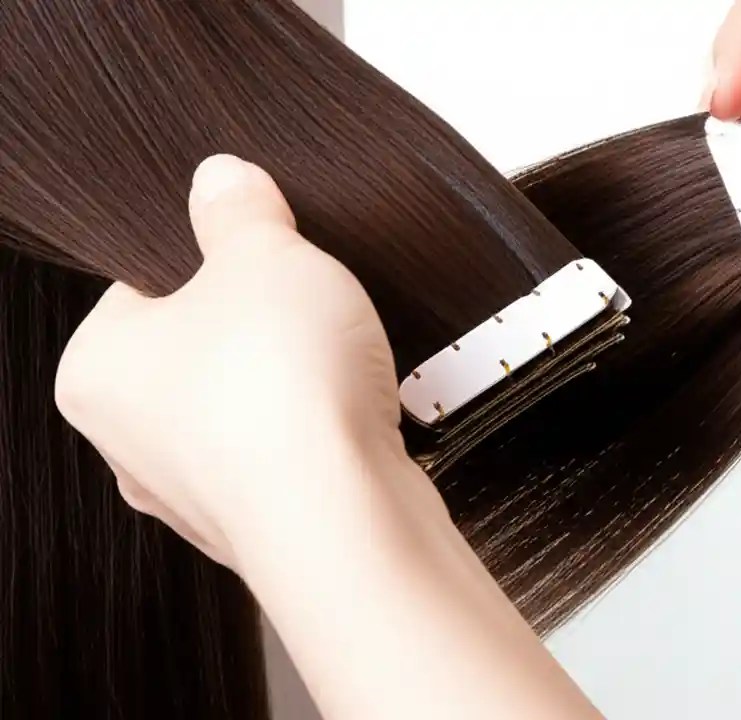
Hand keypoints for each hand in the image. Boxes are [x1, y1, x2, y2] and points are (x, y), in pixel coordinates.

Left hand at [55, 154, 410, 567]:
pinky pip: (291, 455)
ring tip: (336, 365)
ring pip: (249, 406)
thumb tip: (224, 181)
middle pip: (201, 348)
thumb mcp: (264, 256)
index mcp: (96, 367)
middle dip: (261, 324)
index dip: (214, 260)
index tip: (262, 253)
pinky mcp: (261, 526)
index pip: (145, 286)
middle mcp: (130, 442)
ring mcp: (195, 494)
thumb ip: (239, 210)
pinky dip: (321, 433)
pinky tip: (350, 418)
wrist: (342, 518)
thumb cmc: (279, 392)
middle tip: (308, 305)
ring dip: (295, 382)